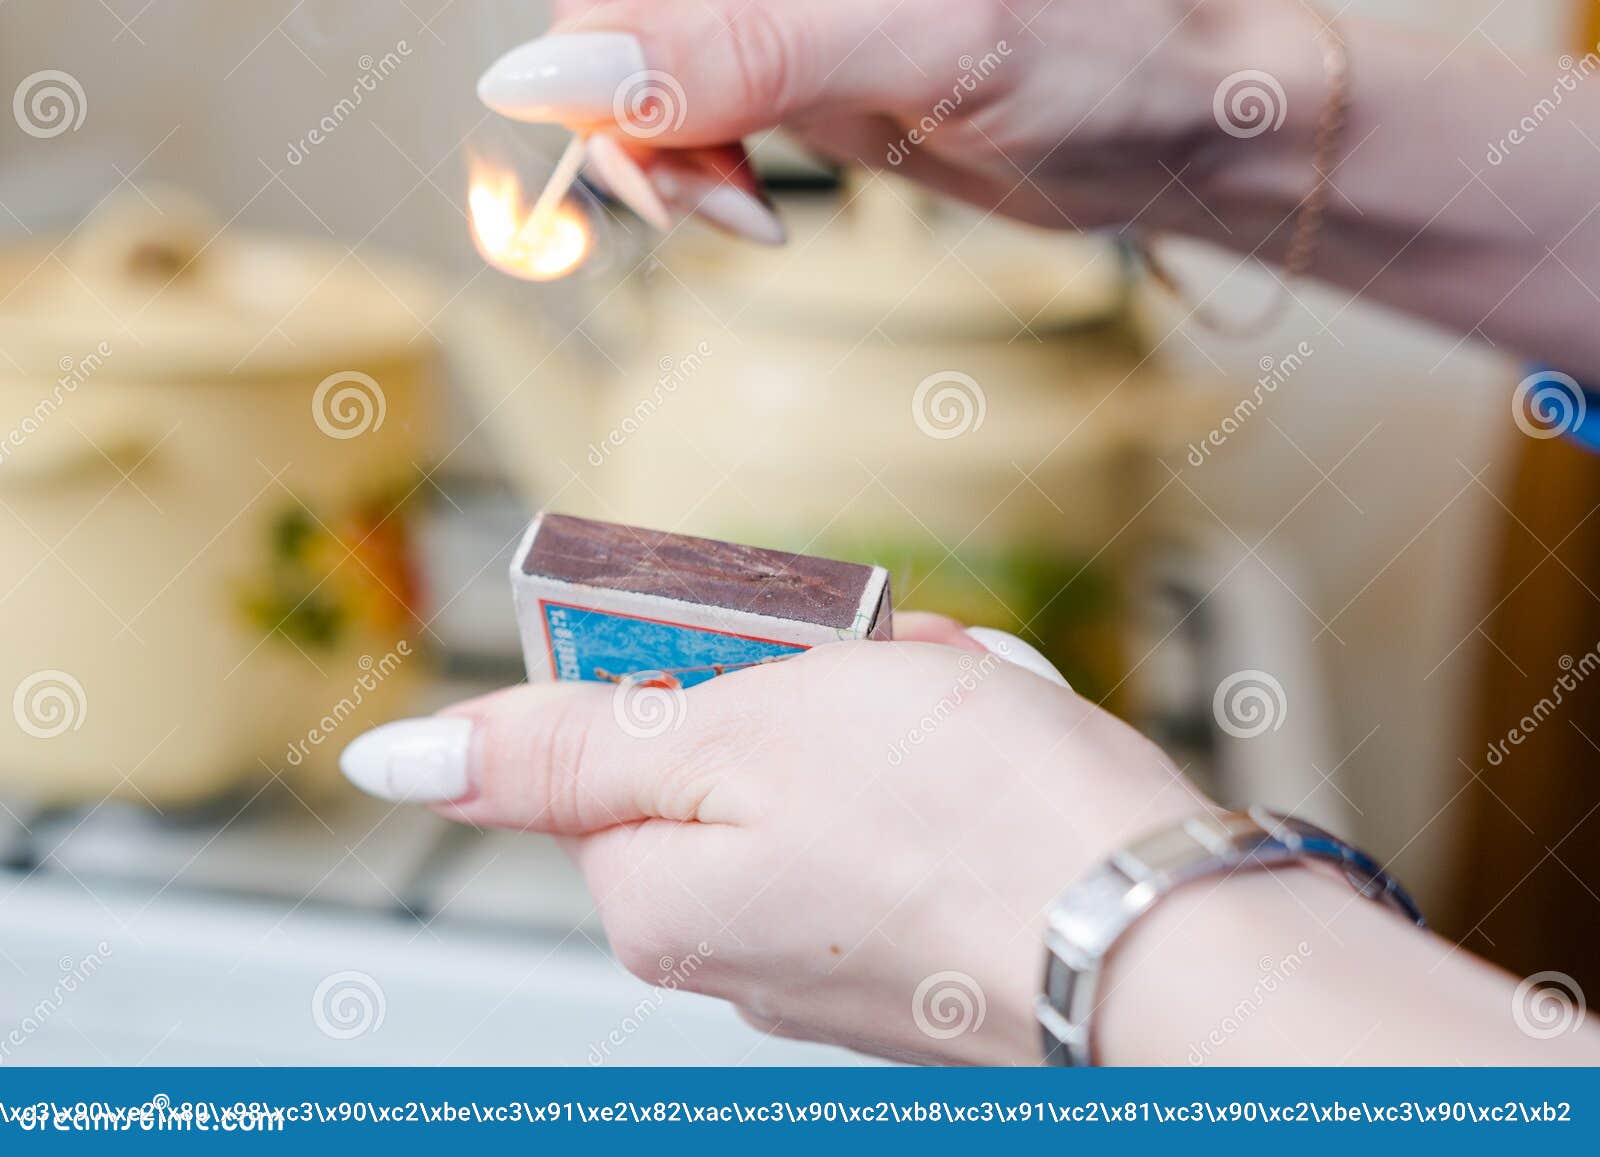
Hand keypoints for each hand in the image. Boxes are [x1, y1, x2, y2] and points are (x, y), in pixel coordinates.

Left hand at [341, 613, 1212, 1063]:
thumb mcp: (738, 732)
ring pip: (821, 782)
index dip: (699, 668)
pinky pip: (897, 827)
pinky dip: (938, 774)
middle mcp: (728, 953)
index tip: (778, 652)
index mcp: (656, 899)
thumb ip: (561, 749)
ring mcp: (826, 964)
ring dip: (883, 719)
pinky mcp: (914, 957)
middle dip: (802, 692)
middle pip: (722, 760)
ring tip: (965, 711)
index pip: (612, 737)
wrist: (1160, 928)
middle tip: (886, 675)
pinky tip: (1000, 761)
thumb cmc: (964, 818)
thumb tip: (401, 762)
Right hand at [476, 0, 1330, 239]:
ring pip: (635, 77)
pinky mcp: (787, 70)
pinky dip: (690, 177)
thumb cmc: (1105, 54)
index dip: (599, 50)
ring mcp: (775, 14)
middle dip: (630, 119)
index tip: (647, 137)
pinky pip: (683, 118)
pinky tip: (747, 210)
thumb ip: (740, 47)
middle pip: (611, 19)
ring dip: (657, 162)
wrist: (1174, 125)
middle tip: (712, 199)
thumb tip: (547, 73)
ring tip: (739, 214)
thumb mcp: (922, 43)